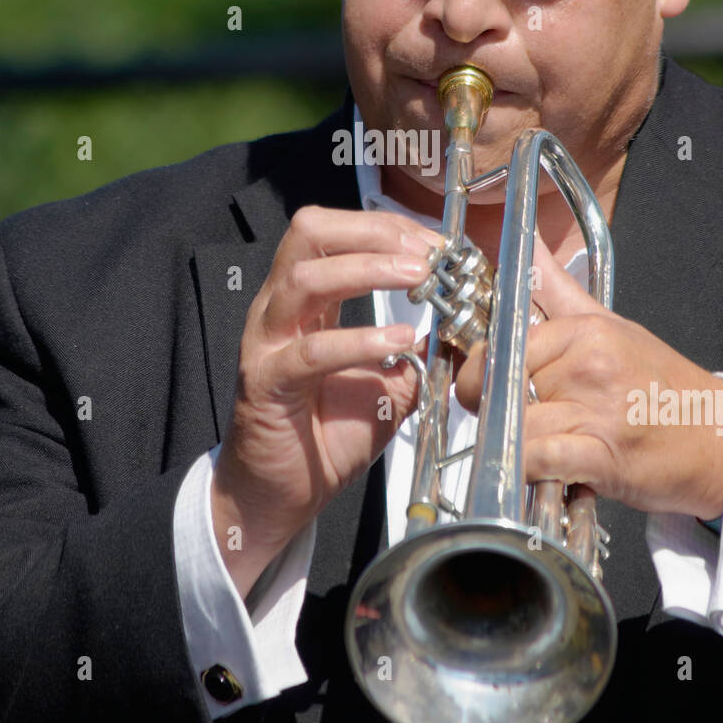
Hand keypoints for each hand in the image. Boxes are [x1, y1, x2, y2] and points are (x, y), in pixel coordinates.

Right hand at [212, 206, 438, 595]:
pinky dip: (359, 339)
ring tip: (418, 278)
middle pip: (310, 232)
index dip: (389, 228)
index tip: (439, 245)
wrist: (280, 495)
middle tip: (427, 253)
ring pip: (305, 278)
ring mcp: (267, 343)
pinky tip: (398, 340)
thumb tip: (454, 332)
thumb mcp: (386, 387)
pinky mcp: (267, 383)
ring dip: (367, 269)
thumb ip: (413, 354)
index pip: (337, 233)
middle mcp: (279, 309)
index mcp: (305, 301)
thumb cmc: (325, 436)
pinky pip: (311, 351)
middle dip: (374, 232)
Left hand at [455, 236, 722, 520]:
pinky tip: (533, 468)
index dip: (481, 366)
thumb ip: (558, 288)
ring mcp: (598, 410)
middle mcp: (590, 365)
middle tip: (500, 419)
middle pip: (502, 382)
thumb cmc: (662, 386)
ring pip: (515, 422)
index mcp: (587, 331)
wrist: (721, 441)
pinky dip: (526, 466)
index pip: (503, 341)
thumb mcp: (611, 324)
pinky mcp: (603, 456)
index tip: (483, 382)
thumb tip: (528, 245)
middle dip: (488, 405)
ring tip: (521, 445)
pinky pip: (539, 457)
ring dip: (507, 440)